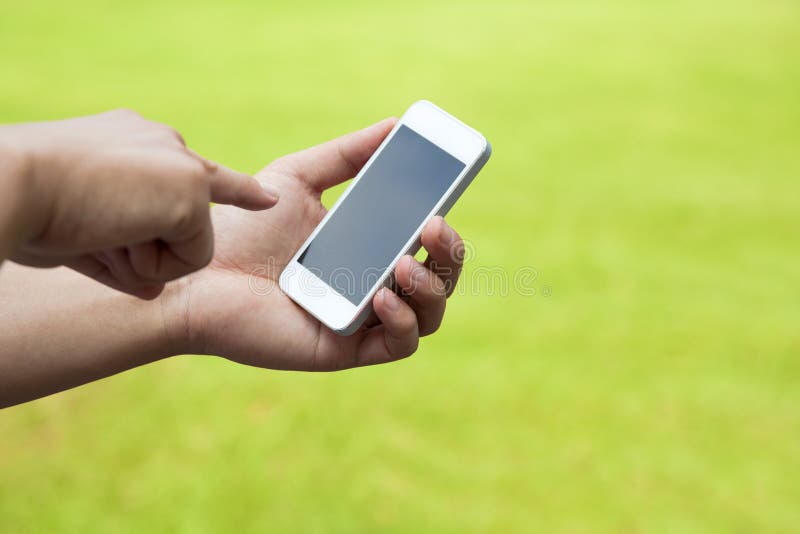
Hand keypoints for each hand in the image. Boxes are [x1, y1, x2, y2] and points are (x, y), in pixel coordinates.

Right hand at [2, 109, 278, 298]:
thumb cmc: (28, 208)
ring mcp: (184, 165)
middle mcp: (165, 144)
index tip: (267, 200)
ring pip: (190, 241)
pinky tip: (115, 235)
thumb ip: (122, 252)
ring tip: (96, 229)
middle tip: (99, 231)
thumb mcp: (80, 229)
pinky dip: (152, 264)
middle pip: (192, 214)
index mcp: (133, 141)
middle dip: (149, 245)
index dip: (233, 190)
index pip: (190, 171)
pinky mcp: (193, 190)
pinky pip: (192, 258)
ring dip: (143, 256)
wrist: (11, 183)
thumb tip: (153, 293)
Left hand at [163, 118, 465, 369]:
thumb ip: (346, 154)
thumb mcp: (299, 178)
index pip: (426, 240)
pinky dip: (403, 321)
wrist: (197, 274)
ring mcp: (361, 318)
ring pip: (429, 313)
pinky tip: (382, 295)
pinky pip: (398, 344)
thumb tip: (395, 125)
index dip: (446, 223)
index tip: (451, 193)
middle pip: (438, 277)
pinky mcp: (344, 348)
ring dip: (431, 287)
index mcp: (368, 248)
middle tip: (435, 226)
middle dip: (449, 254)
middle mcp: (372, 283)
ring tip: (404, 264)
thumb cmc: (244, 228)